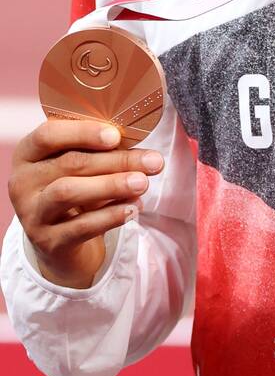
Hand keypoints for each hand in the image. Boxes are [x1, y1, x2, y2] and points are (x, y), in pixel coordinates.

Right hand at [7, 118, 163, 288]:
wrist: (60, 242)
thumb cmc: (74, 190)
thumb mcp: (78, 168)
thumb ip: (100, 153)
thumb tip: (143, 150)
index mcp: (28, 154)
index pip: (47, 135)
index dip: (82, 132)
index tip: (116, 136)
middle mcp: (22, 182)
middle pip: (69, 163)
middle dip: (115, 161)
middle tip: (152, 161)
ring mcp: (32, 213)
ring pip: (69, 192)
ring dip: (111, 185)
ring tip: (142, 182)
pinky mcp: (48, 241)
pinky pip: (81, 226)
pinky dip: (111, 215)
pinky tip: (134, 208)